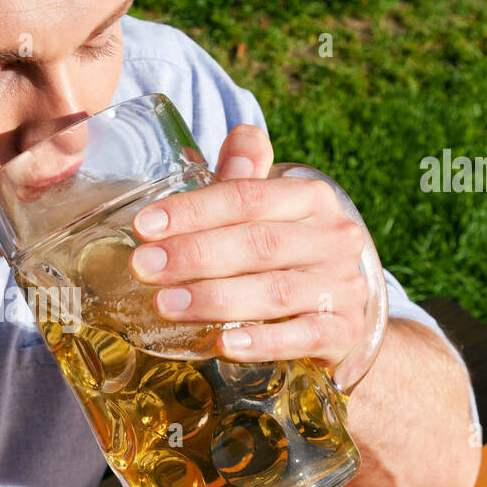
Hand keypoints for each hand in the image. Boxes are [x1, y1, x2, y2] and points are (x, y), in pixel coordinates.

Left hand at [128, 124, 369, 371]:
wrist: (338, 312)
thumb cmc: (285, 253)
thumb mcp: (266, 211)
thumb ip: (243, 178)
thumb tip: (223, 140)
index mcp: (310, 198)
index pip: (247, 197)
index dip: (193, 211)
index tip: (143, 226)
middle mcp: (333, 238)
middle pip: (258, 243)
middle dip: (194, 255)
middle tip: (143, 267)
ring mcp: (342, 287)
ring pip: (275, 291)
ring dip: (214, 299)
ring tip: (165, 305)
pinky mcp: (344, 332)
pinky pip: (302, 337)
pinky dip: (262, 342)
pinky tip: (223, 345)